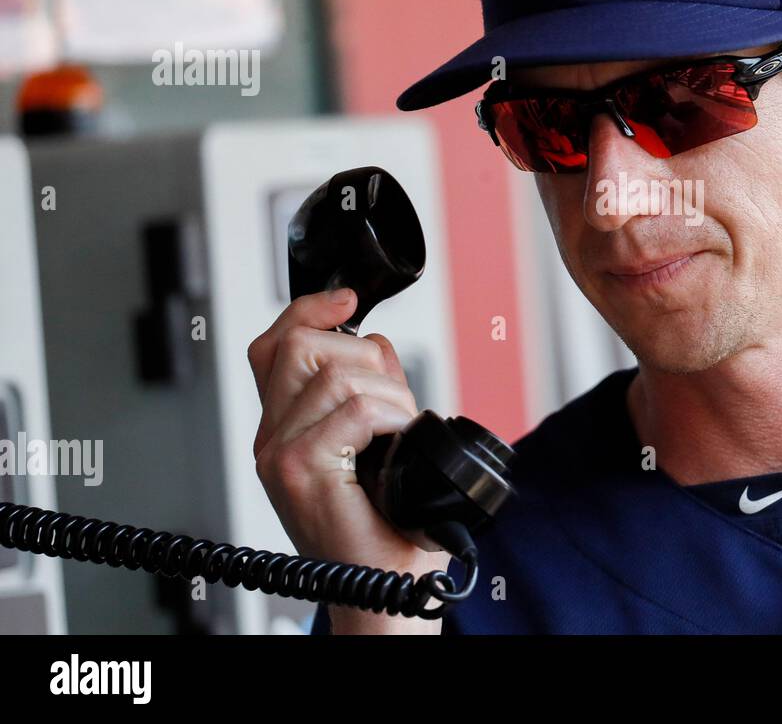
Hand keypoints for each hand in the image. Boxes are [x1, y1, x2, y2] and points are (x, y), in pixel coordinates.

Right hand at [247, 288, 440, 633]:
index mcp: (283, 428)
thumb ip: (369, 390)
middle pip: (300, 344)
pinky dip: (390, 415)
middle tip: (392, 401)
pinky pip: (353, 408)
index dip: (309, 309)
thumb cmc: (388, 526)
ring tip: (399, 431)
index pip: (275, 344)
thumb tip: (375, 339)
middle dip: (363, 355)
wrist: (387, 591)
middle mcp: (271, 439)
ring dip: (388, 393)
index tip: (349, 301)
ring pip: (334, 372)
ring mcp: (279, 455)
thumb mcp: (379, 442)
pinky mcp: (300, 471)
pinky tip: (397, 441)